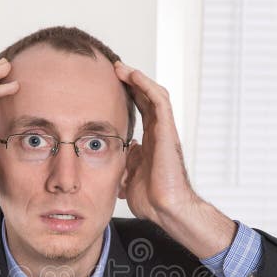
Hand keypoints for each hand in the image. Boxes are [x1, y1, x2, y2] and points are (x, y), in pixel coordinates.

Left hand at [113, 61, 200, 224]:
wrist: (165, 209)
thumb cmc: (152, 199)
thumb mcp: (130, 177)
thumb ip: (126, 164)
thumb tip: (118, 159)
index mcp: (150, 142)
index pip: (141, 110)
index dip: (128, 95)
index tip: (109, 85)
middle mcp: (158, 133)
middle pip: (146, 98)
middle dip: (131, 82)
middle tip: (112, 69)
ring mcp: (164, 131)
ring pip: (153, 94)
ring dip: (137, 78)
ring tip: (119, 67)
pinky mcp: (168, 130)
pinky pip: (159, 100)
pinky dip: (145, 85)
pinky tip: (132, 75)